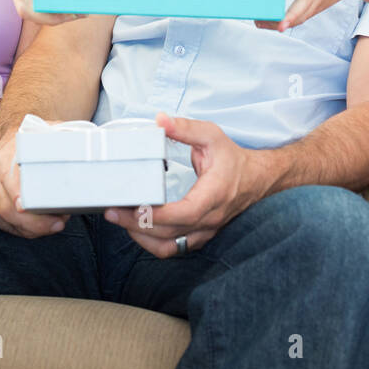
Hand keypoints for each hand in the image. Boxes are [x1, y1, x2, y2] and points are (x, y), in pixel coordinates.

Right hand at [0, 131, 69, 238]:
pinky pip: (4, 224)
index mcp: (6, 158)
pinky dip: (24, 230)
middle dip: (34, 223)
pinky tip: (41, 229)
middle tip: (59, 223)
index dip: (20, 198)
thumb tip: (85, 151)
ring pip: (6, 220)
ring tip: (56, 224)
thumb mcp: (49, 133)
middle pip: (7, 209)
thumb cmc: (35, 138)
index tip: (30, 208)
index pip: (9, 181)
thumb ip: (63, 141)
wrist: (13, 137)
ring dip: (32, 228)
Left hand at [104, 112, 268, 257]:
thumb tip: (159, 121)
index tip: (133, 208)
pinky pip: (173, 248)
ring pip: (170, 247)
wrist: (256, 179)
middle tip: (112, 211)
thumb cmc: (232, 159)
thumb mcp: (212, 135)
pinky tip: (137, 228)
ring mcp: (205, 231)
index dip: (157, 215)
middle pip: (170, 233)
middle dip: (137, 225)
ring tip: (121, 220)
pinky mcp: (199, 236)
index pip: (185, 214)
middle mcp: (210, 218)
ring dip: (142, 237)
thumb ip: (185, 128)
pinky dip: (152, 242)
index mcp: (214, 194)